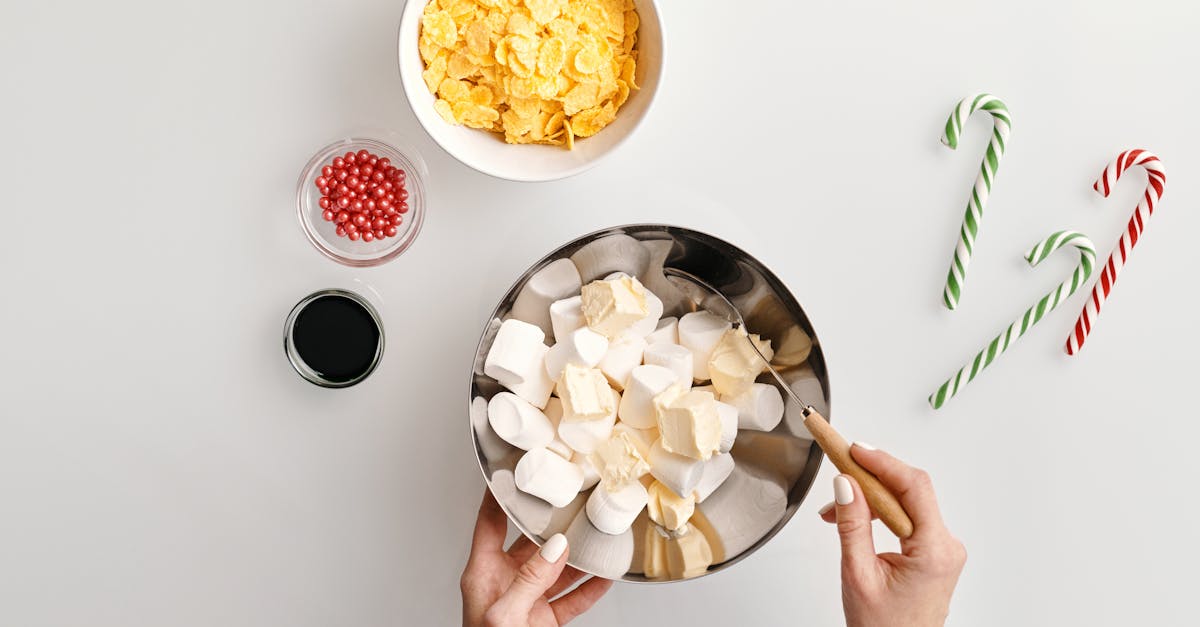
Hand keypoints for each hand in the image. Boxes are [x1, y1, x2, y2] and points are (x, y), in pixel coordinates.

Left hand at [461, 489, 612, 626]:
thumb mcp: (504, 614)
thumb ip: (529, 580)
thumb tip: (555, 547)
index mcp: (483, 575)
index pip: (490, 524)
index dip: (499, 496)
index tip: (512, 472)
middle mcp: (505, 583)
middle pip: (529, 542)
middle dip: (552, 524)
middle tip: (569, 503)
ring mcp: (527, 601)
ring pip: (556, 569)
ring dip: (577, 557)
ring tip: (595, 538)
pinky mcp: (545, 619)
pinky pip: (573, 598)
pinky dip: (590, 587)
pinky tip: (603, 576)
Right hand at [818, 444, 965, 626]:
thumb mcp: (858, 574)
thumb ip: (852, 526)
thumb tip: (846, 485)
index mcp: (934, 551)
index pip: (913, 487)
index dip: (882, 462)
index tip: (854, 449)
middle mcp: (946, 546)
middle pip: (910, 490)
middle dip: (870, 478)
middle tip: (840, 464)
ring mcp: (942, 549)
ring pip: (905, 503)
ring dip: (870, 498)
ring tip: (835, 510)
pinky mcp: (932, 552)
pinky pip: (906, 519)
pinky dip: (878, 514)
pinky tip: (853, 519)